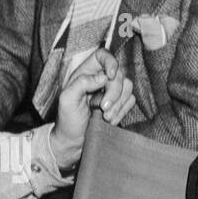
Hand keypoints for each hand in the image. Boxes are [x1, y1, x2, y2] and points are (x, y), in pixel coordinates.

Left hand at [48, 48, 135, 169]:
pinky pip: (130, 101)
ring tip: (104, 117)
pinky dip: (122, 111)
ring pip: (128, 87)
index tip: (110, 76)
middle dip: (114, 92)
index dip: (110, 62)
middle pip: (119, 74)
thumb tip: (103, 77)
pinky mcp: (119, 104)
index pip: (103, 55)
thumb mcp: (67, 99)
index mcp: (86, 73)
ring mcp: (111, 92)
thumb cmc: (67, 120)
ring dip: (118, 104)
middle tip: (102, 108)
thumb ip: (82, 83)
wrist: (74, 142)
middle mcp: (100, 80)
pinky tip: (109, 120)